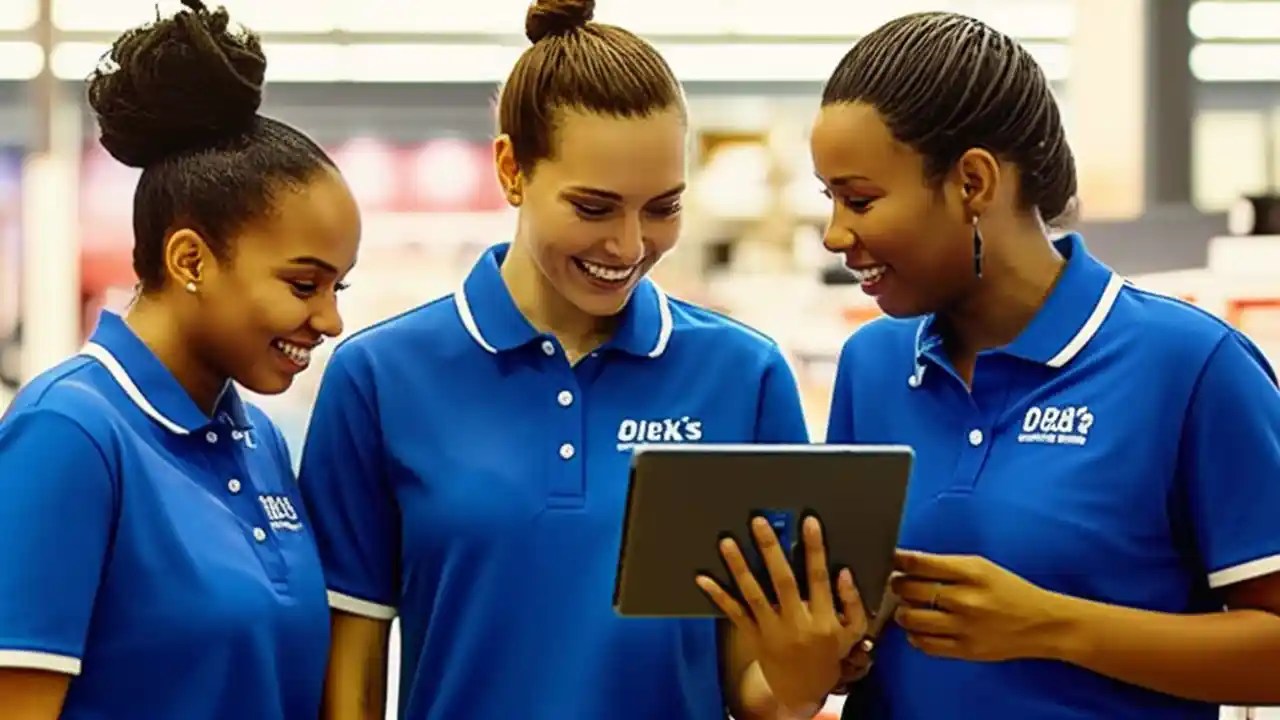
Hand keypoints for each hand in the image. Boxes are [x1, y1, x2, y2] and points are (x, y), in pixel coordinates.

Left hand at [697, 516, 866, 716]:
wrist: (803, 689)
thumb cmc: (829, 652)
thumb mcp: (852, 632)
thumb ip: (853, 602)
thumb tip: (843, 572)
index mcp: (824, 618)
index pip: (818, 578)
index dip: (815, 549)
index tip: (808, 521)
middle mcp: (796, 622)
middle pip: (782, 581)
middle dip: (770, 550)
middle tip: (758, 522)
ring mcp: (771, 629)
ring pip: (753, 594)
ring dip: (739, 567)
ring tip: (726, 542)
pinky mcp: (753, 635)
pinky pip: (734, 614)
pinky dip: (718, 596)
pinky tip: (703, 579)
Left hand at [890, 550, 1064, 662]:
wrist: (1043, 624)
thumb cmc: (1010, 591)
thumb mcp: (982, 567)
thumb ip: (946, 566)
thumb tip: (907, 564)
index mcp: (971, 572)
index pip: (919, 563)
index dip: (898, 560)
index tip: (892, 560)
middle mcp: (965, 599)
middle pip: (909, 590)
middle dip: (897, 585)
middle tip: (898, 584)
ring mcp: (964, 627)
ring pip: (911, 619)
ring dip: (902, 612)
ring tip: (907, 607)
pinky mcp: (965, 650)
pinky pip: (924, 644)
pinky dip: (914, 636)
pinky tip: (919, 629)